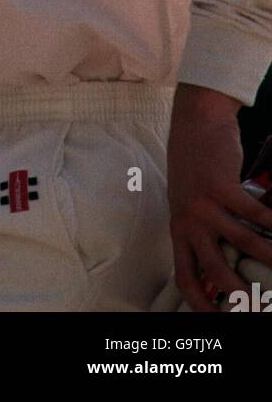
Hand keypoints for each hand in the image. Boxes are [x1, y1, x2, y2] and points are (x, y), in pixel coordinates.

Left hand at [167, 82, 271, 311]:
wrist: (195, 123)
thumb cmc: (196, 164)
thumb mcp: (189, 200)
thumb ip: (202, 227)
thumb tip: (228, 257)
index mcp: (179, 228)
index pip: (184, 275)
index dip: (199, 301)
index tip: (217, 318)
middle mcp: (189, 220)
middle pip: (215, 269)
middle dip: (239, 293)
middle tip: (257, 305)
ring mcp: (204, 204)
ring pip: (243, 242)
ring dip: (270, 257)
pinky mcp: (222, 186)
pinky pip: (255, 215)